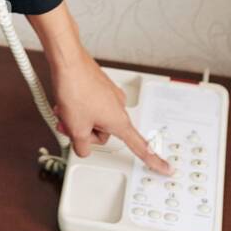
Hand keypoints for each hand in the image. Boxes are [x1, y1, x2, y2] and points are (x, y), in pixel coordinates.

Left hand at [50, 50, 172, 174]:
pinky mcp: (99, 87)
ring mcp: (110, 95)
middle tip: (70, 125)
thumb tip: (82, 148)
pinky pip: (91, 105)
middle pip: (104, 133)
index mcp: (119, 121)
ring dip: (78, 118)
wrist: (68, 61)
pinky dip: (79, 107)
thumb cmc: (76, 88)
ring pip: (94, 119)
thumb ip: (81, 147)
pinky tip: (67, 102)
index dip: (153, 160)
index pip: (141, 147)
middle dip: (85, 131)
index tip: (165, 168)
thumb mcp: (76, 128)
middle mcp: (118, 107)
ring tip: (65, 110)